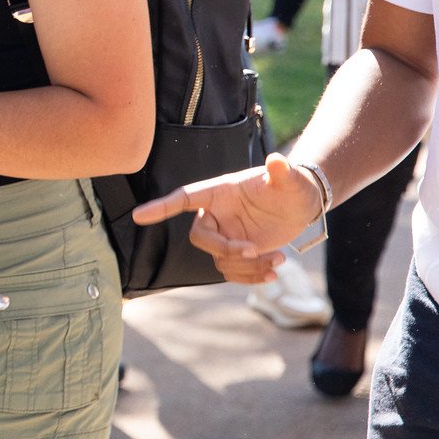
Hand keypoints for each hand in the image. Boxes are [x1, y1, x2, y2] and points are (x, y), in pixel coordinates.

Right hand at [130, 152, 325, 283]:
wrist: (300, 206)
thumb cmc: (291, 187)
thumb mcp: (290, 179)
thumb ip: (282, 171)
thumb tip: (277, 161)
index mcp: (220, 193)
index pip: (184, 199)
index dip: (161, 207)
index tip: (138, 216)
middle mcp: (217, 214)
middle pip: (200, 237)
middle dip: (224, 249)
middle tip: (253, 250)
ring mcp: (226, 235)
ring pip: (219, 260)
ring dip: (247, 266)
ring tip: (278, 259)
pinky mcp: (238, 253)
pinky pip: (232, 272)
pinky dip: (251, 278)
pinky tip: (272, 274)